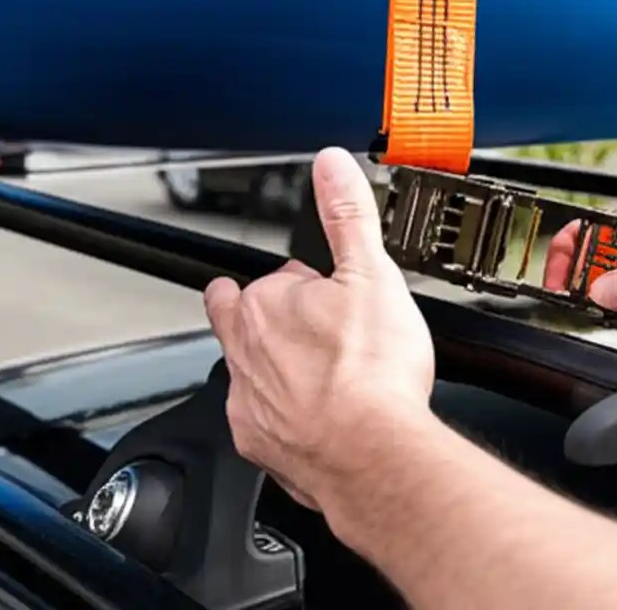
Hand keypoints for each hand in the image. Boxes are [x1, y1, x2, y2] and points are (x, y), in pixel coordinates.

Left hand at [203, 148, 434, 509]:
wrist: (371, 452)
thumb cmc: (372, 371)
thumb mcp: (372, 273)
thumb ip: (348, 215)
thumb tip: (331, 164)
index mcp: (268, 304)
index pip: (273, 280)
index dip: (298, 282)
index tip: (315, 287)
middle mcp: (246, 352)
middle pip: (243, 323)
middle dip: (261, 317)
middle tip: (284, 318)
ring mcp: (250, 401)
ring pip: (249, 373)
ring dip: (273, 370)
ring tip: (307, 374)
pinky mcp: (260, 444)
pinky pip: (262, 423)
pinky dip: (283, 418)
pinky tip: (313, 422)